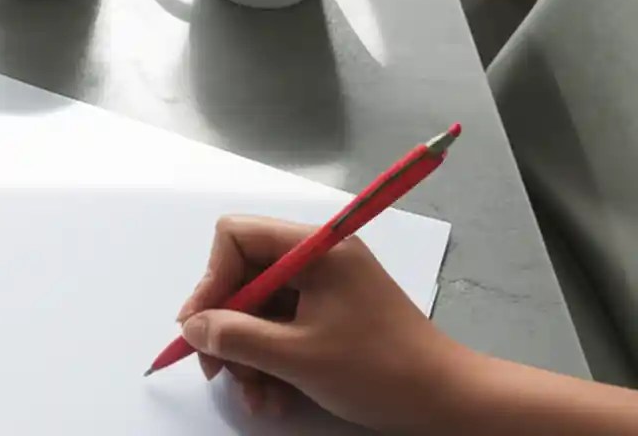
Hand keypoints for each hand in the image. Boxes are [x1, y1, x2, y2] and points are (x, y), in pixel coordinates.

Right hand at [177, 216, 469, 432]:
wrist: (448, 401)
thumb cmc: (379, 369)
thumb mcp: (297, 356)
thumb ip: (236, 337)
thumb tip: (192, 327)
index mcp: (314, 248)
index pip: (236, 238)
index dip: (211, 280)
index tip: (199, 326)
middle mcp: (316, 259)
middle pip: (242, 278)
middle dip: (227, 329)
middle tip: (216, 372)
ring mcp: (324, 288)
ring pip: (258, 311)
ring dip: (247, 357)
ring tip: (255, 398)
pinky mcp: (329, 317)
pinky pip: (280, 330)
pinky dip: (271, 363)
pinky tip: (274, 399)